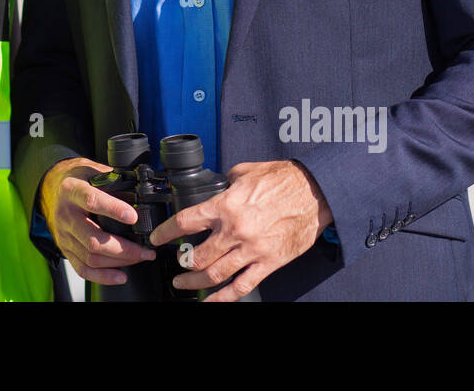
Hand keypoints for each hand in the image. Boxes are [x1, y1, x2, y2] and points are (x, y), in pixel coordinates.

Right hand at [38, 158, 156, 284]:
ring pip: (91, 257)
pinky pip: (83, 269)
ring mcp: (64, 235)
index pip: (92, 201)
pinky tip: (120, 276)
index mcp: (72, 191)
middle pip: (93, 240)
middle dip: (124, 249)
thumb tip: (140, 186)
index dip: (113, 209)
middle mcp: (66, 215)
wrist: (51, 187)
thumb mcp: (92, 169)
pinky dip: (103, 277)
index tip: (133, 217)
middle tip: (146, 250)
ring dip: (119, 262)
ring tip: (140, 258)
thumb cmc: (77, 178)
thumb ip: (112, 178)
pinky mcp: (66, 249)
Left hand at [149, 160, 331, 301]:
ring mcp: (252, 250)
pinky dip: (223, 298)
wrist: (315, 192)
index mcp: (225, 205)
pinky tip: (211, 301)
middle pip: (197, 256)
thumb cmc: (283, 180)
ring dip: (195, 282)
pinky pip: (242, 286)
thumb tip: (217, 185)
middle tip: (176, 265)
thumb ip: (225, 182)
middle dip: (182, 264)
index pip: (186, 222)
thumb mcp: (246, 171)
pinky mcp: (269, 263)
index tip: (158, 238)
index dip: (166, 232)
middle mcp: (235, 230)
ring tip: (184, 283)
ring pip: (215, 275)